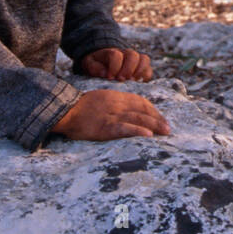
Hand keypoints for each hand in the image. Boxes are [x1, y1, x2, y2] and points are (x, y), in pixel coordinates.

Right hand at [51, 89, 169, 139]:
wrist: (64, 110)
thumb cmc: (80, 107)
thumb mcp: (100, 100)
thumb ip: (114, 104)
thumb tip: (127, 112)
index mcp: (115, 97)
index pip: (140, 101)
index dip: (153, 110)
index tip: (161, 118)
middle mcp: (116, 105)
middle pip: (142, 110)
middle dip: (157, 119)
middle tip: (168, 129)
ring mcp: (111, 116)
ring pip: (137, 119)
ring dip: (153, 125)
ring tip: (164, 132)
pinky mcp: (104, 127)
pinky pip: (124, 128)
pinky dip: (137, 131)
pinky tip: (147, 136)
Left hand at [80, 47, 152, 80]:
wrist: (102, 61)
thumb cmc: (96, 64)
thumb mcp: (89, 64)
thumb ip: (94, 67)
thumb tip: (104, 73)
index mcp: (111, 52)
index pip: (116, 54)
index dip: (114, 66)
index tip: (109, 77)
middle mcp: (125, 53)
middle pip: (132, 55)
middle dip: (128, 68)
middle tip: (121, 80)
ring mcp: (134, 60)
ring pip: (144, 59)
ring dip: (139, 71)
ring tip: (131, 82)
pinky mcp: (141, 69)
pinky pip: (149, 70)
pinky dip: (145, 77)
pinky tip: (136, 84)